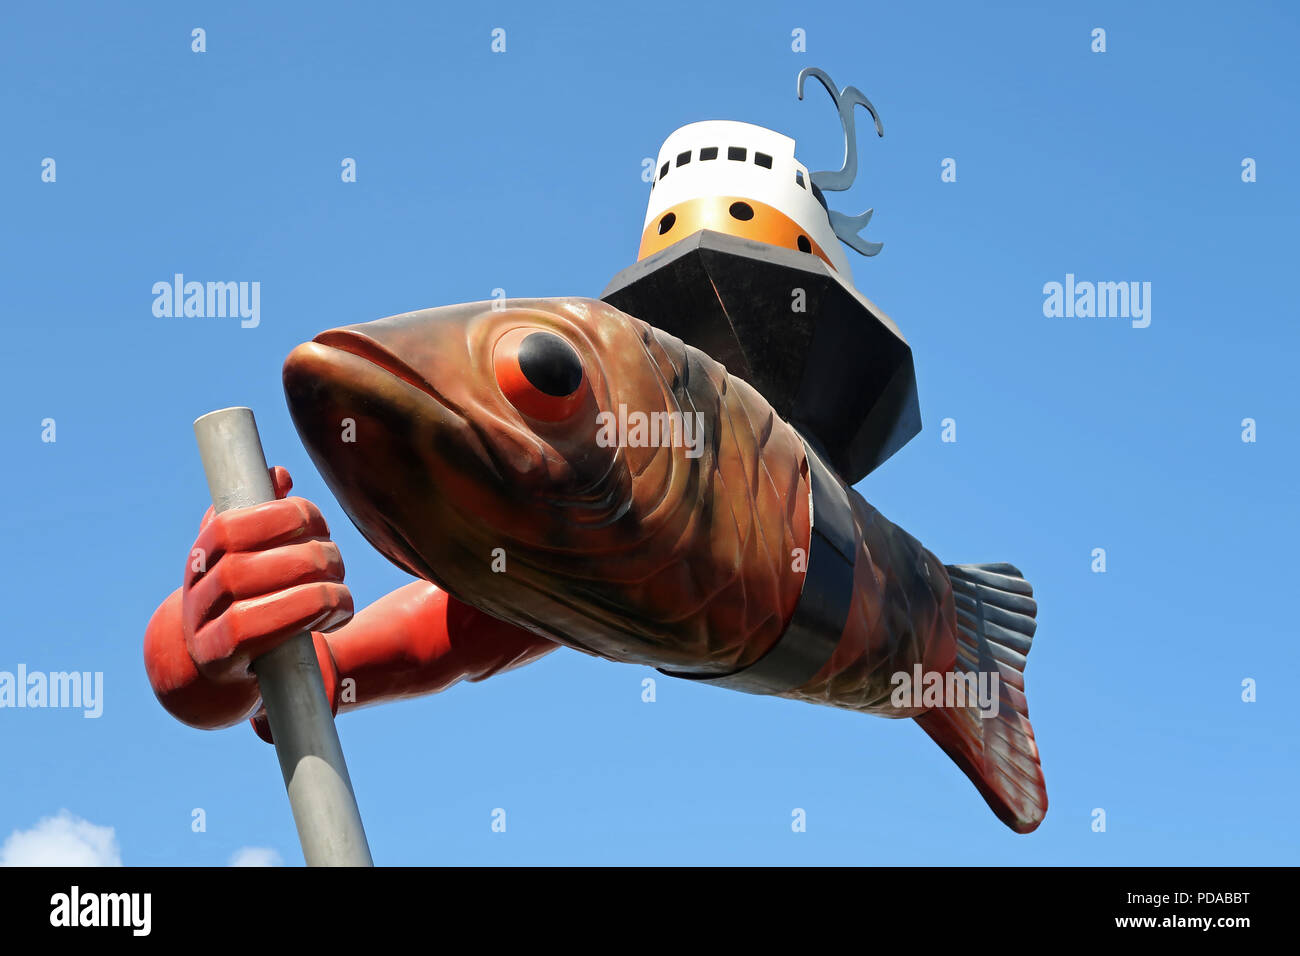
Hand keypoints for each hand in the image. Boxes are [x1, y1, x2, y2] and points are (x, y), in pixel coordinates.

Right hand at [145, 466, 351, 729]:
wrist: (220, 666)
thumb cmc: (250, 599)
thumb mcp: (251, 554)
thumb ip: (263, 514)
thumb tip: (279, 474)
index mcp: (205, 556)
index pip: (229, 528)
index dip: (275, 516)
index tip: (313, 519)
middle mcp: (198, 593)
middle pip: (243, 570)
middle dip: (303, 558)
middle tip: (335, 558)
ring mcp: (204, 632)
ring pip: (250, 609)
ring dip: (311, 592)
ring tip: (339, 587)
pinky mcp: (225, 663)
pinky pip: (260, 638)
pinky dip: (307, 619)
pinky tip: (336, 612)